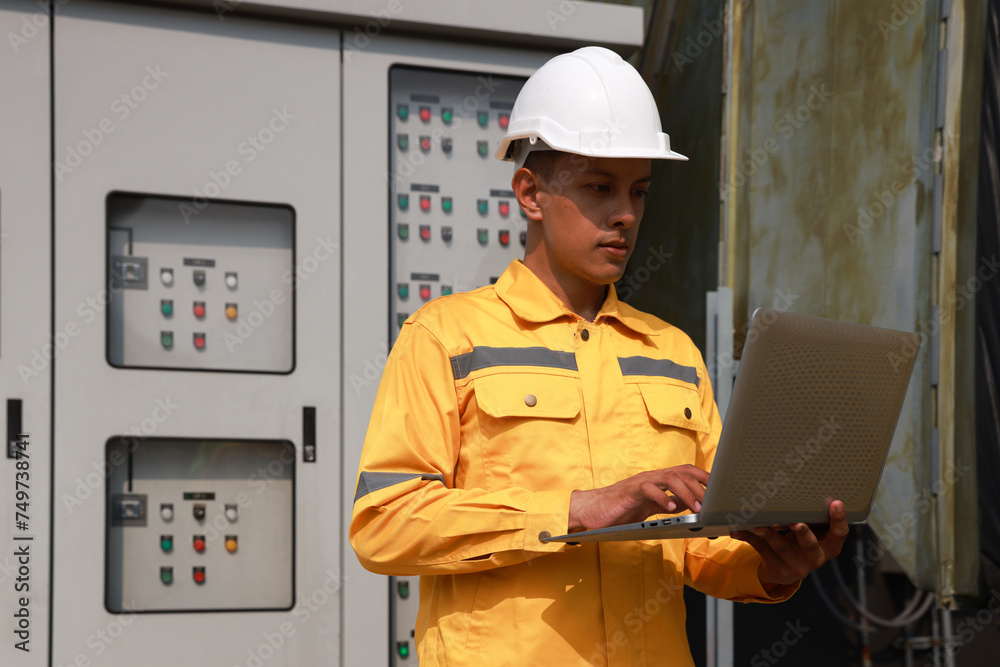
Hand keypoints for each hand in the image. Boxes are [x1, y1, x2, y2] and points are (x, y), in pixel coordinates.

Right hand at [568, 465, 709, 531]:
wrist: (593, 511)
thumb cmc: (621, 509)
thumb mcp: (650, 507)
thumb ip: (669, 503)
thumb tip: (689, 504)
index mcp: (658, 480)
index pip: (686, 472)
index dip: (704, 478)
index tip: (719, 489)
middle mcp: (652, 476)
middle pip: (682, 472)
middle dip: (700, 486)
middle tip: (710, 503)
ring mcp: (641, 482)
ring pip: (669, 478)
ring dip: (686, 493)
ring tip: (696, 508)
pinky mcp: (630, 490)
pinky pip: (649, 488)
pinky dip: (662, 497)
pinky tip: (671, 509)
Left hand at [730, 500, 849, 586]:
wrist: (785, 570)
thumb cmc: (801, 542)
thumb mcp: (813, 533)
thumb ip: (814, 518)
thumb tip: (805, 483)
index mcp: (829, 547)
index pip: (839, 535)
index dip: (839, 520)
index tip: (836, 502)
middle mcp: (815, 558)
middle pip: (810, 546)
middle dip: (803, 534)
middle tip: (796, 522)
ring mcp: (796, 566)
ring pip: (782, 547)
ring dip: (770, 535)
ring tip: (759, 525)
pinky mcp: (777, 568)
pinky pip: (761, 550)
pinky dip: (749, 538)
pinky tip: (737, 531)